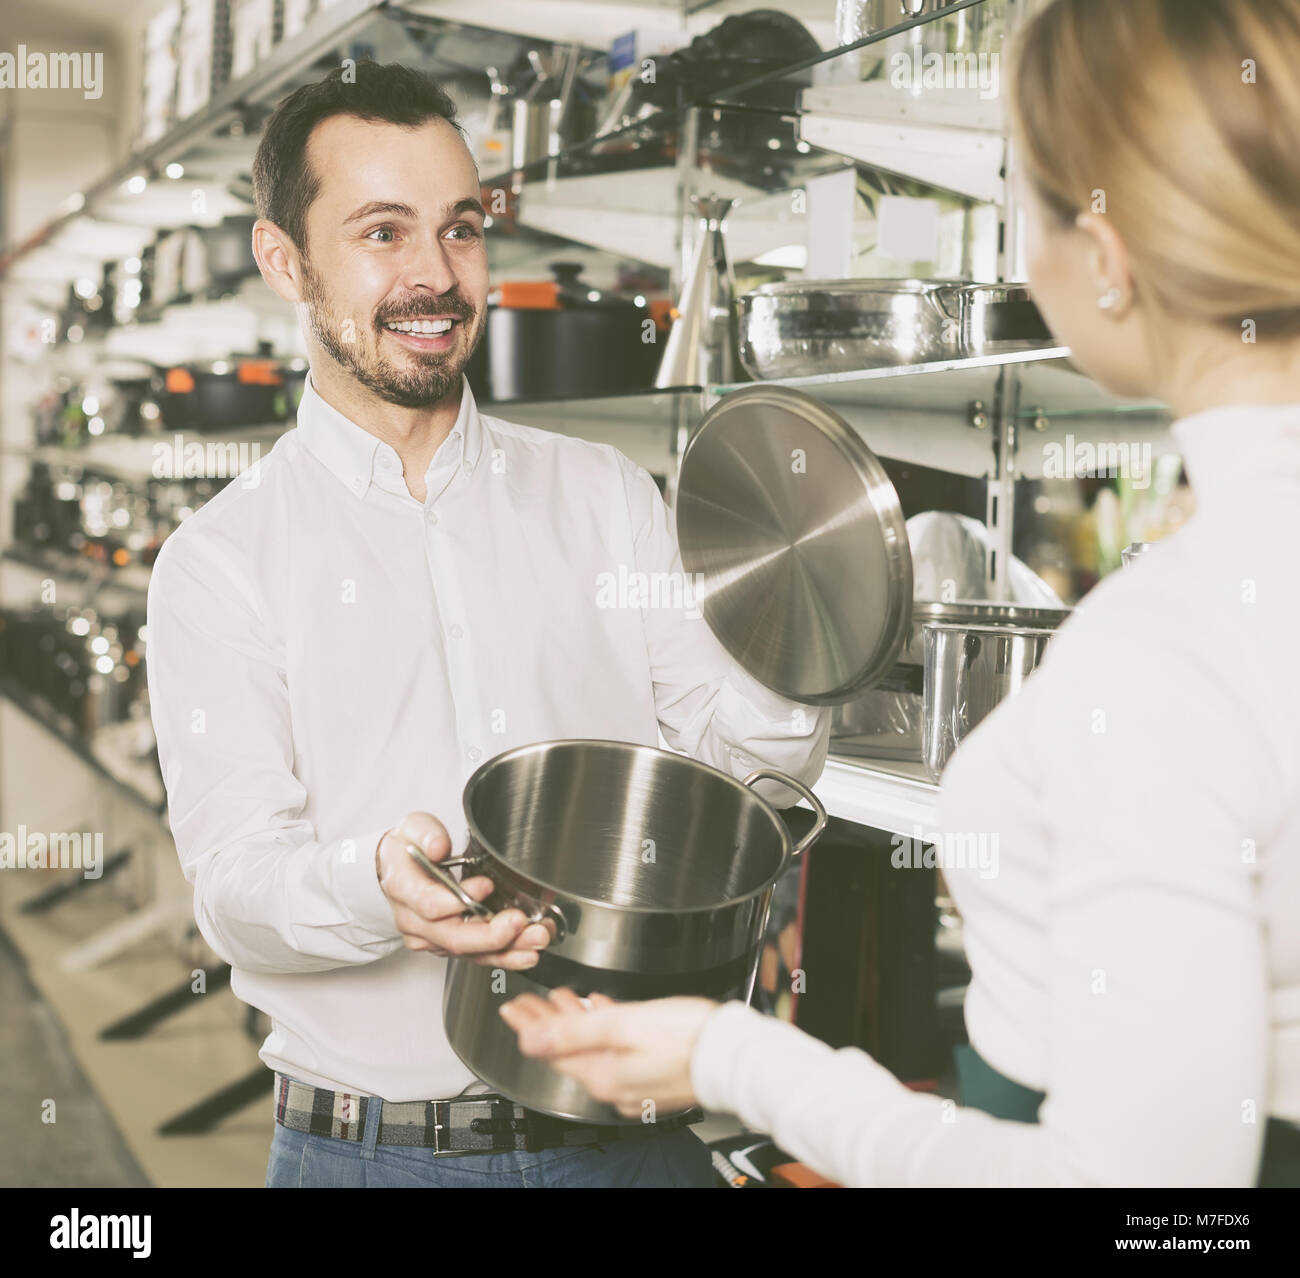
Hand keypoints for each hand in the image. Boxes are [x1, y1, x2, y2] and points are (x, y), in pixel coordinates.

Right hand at [376, 813, 550, 968]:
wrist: (396, 869)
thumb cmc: (408, 849)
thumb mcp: (413, 828)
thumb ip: (427, 834)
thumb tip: (439, 846)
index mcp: (403, 888)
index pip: (429, 904)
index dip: (458, 900)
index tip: (486, 886)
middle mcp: (414, 921)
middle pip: (453, 937)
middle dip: (491, 935)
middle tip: (520, 922)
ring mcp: (431, 938)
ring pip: (469, 952)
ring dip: (507, 949)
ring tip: (536, 939)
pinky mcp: (448, 946)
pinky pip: (476, 956)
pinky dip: (505, 955)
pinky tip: (528, 952)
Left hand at [498, 988, 717, 1117]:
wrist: (734, 1056)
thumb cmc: (689, 1038)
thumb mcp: (624, 1024)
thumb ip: (575, 1031)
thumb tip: (531, 1040)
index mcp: (602, 1073)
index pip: (551, 1047)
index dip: (528, 1023)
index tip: (511, 1006)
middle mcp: (614, 1085)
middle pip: (568, 1048)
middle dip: (547, 1020)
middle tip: (529, 1000)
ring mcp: (634, 1083)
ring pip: (592, 1048)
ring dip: (575, 1022)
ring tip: (565, 1000)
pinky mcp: (652, 1076)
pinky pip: (615, 1052)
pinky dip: (603, 1030)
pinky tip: (605, 1014)